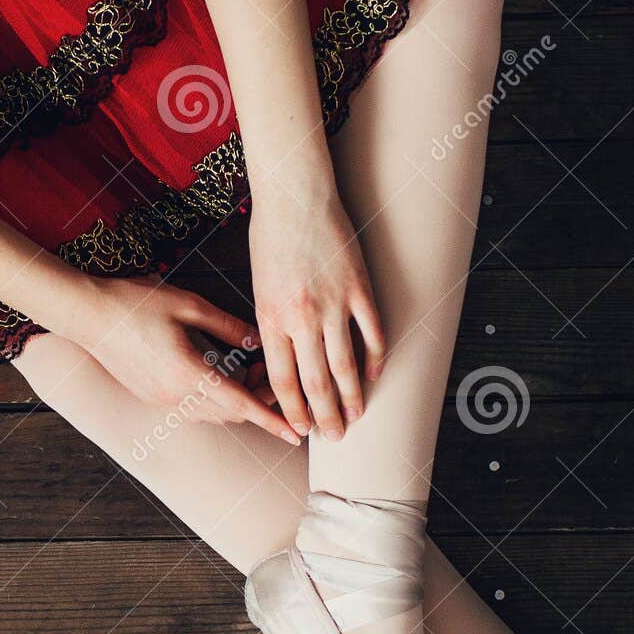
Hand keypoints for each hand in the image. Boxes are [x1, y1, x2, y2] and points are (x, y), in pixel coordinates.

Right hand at [65, 275, 299, 444]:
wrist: (87, 314)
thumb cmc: (135, 302)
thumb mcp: (189, 305)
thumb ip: (228, 326)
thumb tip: (260, 341)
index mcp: (189, 373)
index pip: (241, 405)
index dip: (272, 419)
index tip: (296, 433)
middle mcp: (176, 396)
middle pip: (232, 414)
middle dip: (259, 402)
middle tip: (269, 371)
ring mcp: (163, 400)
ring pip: (214, 414)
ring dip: (236, 402)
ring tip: (248, 371)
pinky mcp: (153, 397)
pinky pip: (194, 408)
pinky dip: (215, 400)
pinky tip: (219, 373)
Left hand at [249, 186, 386, 440]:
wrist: (295, 195)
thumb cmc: (271, 237)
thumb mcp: (259, 287)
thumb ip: (272, 325)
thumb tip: (284, 362)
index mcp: (270, 318)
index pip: (283, 380)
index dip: (293, 410)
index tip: (300, 430)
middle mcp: (301, 317)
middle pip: (315, 382)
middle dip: (324, 416)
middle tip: (333, 438)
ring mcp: (333, 304)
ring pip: (345, 365)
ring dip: (352, 397)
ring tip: (356, 417)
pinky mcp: (359, 288)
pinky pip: (371, 333)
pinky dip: (375, 358)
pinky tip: (375, 375)